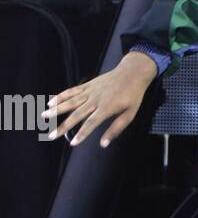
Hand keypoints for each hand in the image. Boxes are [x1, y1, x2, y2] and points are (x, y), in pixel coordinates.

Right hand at [42, 50, 158, 145]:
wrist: (132, 73)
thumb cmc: (133, 96)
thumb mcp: (130, 114)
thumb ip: (116, 129)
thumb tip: (104, 144)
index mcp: (107, 108)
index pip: (91, 124)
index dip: (81, 134)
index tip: (72, 143)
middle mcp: (95, 100)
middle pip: (76, 115)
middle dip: (63, 126)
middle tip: (52, 136)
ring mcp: (90, 91)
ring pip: (70, 102)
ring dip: (56, 109)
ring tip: (44, 116)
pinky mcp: (88, 85)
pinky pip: (72, 91)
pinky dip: (61, 96)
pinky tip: (50, 102)